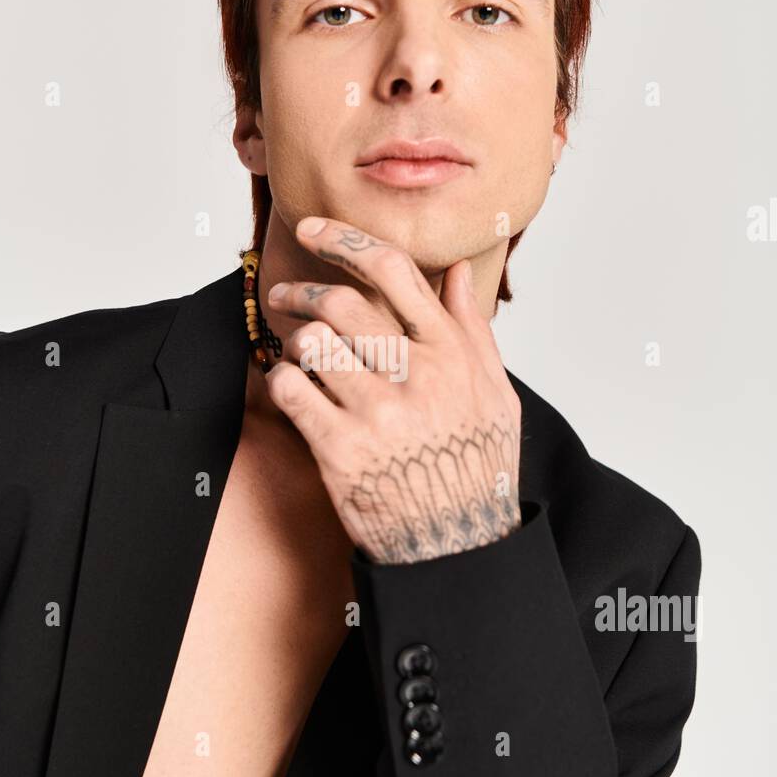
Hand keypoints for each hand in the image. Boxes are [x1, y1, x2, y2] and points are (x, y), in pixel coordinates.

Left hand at [263, 216, 521, 564]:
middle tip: (284, 295)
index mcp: (451, 354)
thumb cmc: (477, 469)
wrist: (458, 546)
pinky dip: (281, 380)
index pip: (394, 270)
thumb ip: (472, 329)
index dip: (345, 240)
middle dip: (301, 291)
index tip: (314, 231)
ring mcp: (377, 413)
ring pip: (312, 342)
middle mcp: (415, 376)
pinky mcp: (341, 450)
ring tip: (294, 349)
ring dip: (293, 338)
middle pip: (341, 301)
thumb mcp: (495, 395)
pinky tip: (290, 387)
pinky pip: (291, 391)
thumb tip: (456, 271)